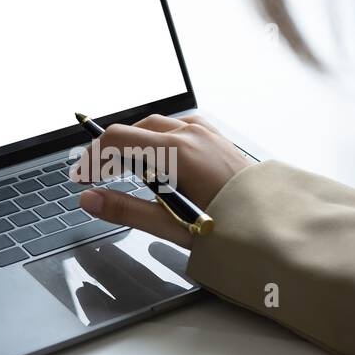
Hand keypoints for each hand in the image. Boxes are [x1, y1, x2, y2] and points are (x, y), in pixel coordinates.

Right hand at [70, 114, 250, 246]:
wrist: (272, 224)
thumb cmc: (227, 228)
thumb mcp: (169, 223)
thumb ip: (125, 209)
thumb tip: (89, 200)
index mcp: (175, 153)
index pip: (118, 140)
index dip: (93, 158)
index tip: (82, 176)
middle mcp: (189, 135)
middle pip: (134, 130)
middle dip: (111, 151)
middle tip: (98, 176)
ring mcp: (205, 133)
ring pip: (156, 126)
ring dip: (135, 143)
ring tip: (125, 170)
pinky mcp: (215, 138)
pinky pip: (178, 128)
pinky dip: (159, 139)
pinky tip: (159, 160)